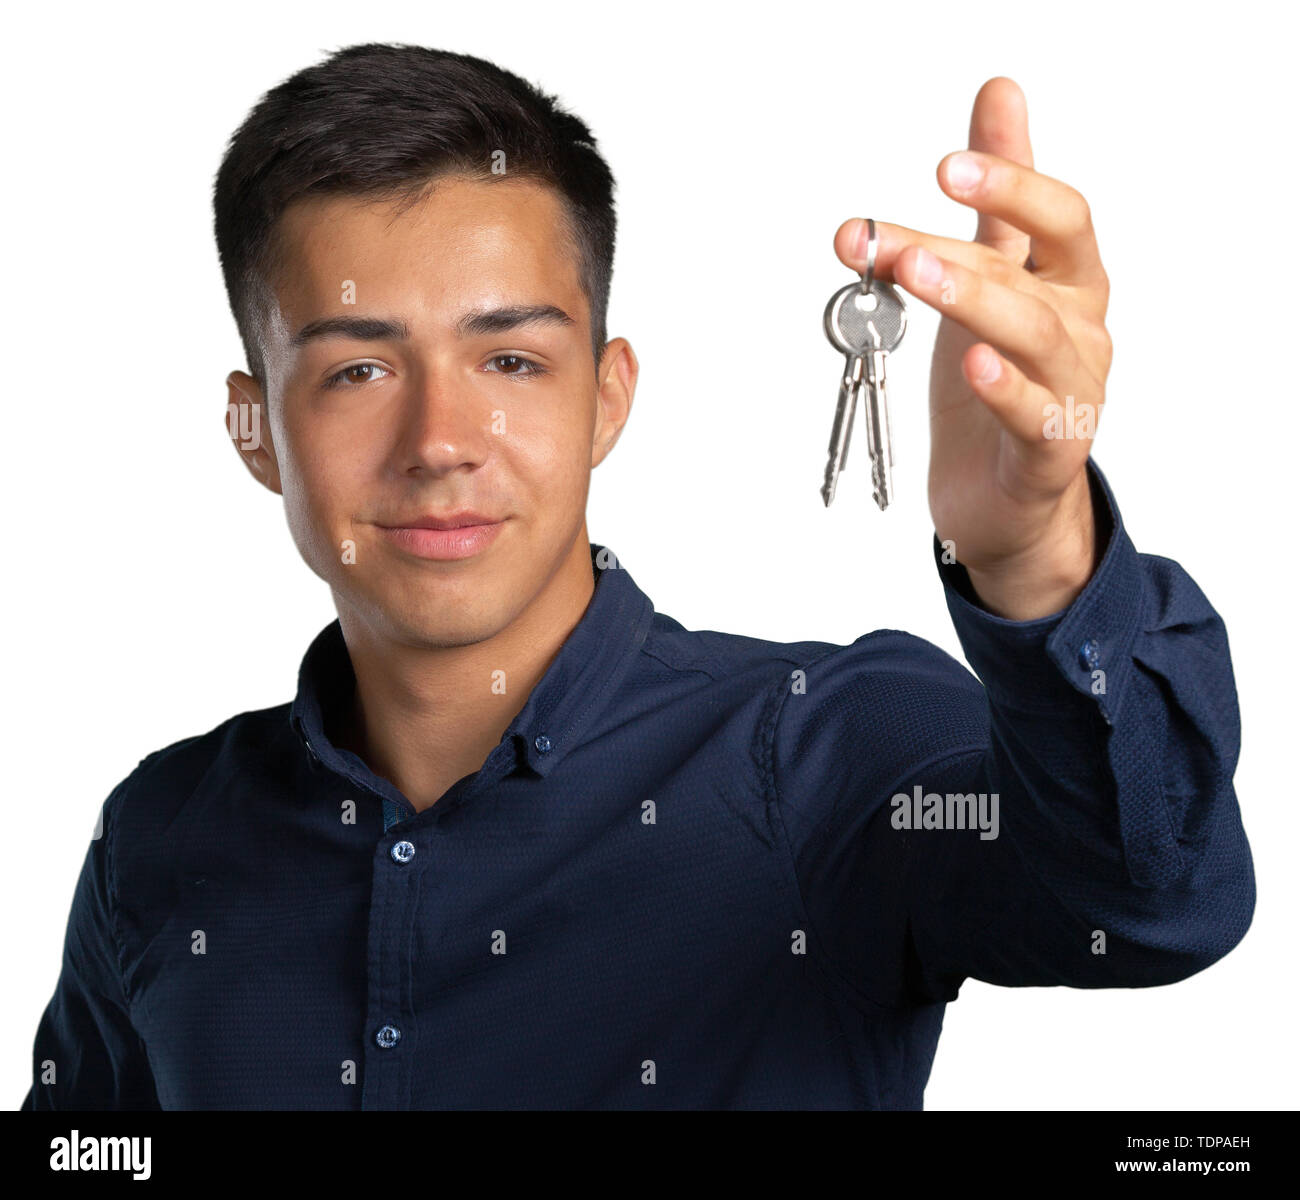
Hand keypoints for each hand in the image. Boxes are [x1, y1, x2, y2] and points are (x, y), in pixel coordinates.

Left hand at [833, 77, 1111, 619]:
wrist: (1001, 494)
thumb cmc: (994, 376)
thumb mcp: (991, 277)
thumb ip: (997, 199)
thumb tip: (999, 94)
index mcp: (1069, 282)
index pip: (1059, 218)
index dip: (1011, 185)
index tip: (945, 165)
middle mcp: (1080, 329)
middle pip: (1025, 277)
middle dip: (952, 253)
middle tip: (884, 241)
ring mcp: (1072, 390)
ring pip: (1032, 338)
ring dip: (972, 302)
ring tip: (916, 276)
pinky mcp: (1050, 449)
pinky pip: (1034, 416)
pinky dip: (1004, 390)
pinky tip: (973, 367)